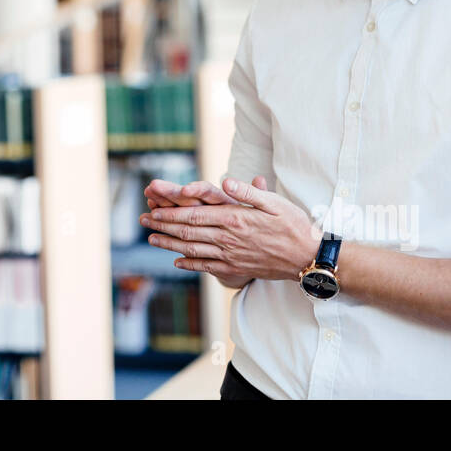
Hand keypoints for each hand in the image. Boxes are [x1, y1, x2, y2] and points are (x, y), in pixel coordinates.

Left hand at [140, 177, 319, 282]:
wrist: (308, 258)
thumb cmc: (294, 225)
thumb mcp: (275, 203)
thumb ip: (248, 192)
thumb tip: (226, 181)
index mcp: (235, 219)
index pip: (195, 215)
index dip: (171, 214)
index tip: (153, 210)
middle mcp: (228, 239)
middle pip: (187, 233)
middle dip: (162, 227)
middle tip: (143, 222)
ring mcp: (231, 257)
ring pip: (192, 251)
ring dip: (169, 245)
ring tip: (151, 240)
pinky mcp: (236, 269)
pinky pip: (207, 267)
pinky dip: (189, 264)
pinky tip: (177, 262)